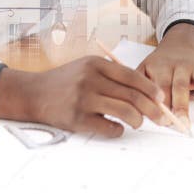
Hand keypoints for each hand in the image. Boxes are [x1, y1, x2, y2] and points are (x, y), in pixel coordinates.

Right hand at [0, 56, 166, 137]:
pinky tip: (117, 128)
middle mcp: (90, 79)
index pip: (131, 75)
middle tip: (159, 116)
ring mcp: (83, 99)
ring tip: (138, 122)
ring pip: (124, 111)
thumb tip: (145, 91)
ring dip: (137, 120)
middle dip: (151, 108)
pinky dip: (118, 130)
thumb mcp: (86, 67)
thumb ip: (111, 74)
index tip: (160, 97)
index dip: (149, 88)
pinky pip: (108, 127)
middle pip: (131, 94)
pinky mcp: (77, 118)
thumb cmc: (65, 81)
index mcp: (95, 63)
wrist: (34, 93)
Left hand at [137, 23, 193, 126]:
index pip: (160, 86)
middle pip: (180, 84)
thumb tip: (136, 111)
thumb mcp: (144, 70)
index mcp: (161, 66)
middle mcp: (180, 65)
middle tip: (182, 123)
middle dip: (181, 104)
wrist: (179, 45)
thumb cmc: (159, 65)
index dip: (161, 104)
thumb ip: (139, 88)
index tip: (163, 121)